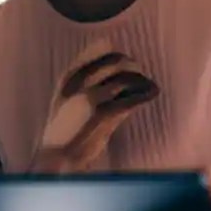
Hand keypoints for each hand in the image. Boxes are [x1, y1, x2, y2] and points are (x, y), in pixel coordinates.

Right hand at [32, 39, 158, 172]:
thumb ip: (81, 81)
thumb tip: (103, 52)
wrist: (57, 159)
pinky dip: (145, 93)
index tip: (127, 62)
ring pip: (126, 79)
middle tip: (140, 75)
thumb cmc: (65, 132)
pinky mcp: (104, 113)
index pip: (96, 53)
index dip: (115, 56)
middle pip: (114, 62)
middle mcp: (78, 84)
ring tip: (150, 87)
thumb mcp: (66, 101)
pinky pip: (131, 98)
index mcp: (68, 79)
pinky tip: (152, 94)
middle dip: (131, 66)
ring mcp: (91, 98)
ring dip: (142, 81)